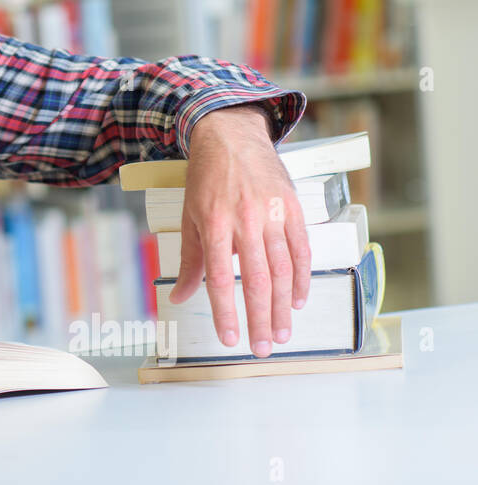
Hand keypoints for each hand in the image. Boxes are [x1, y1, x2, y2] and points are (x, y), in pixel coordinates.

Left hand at [169, 104, 311, 356]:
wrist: (230, 136)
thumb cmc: (206, 179)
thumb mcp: (190, 217)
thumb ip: (190, 261)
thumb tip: (180, 297)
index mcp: (215, 225)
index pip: (220, 279)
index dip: (226, 313)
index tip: (230, 339)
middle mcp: (245, 222)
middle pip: (257, 281)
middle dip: (260, 319)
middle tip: (264, 348)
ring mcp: (272, 214)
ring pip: (283, 270)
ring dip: (283, 307)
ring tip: (282, 333)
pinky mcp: (292, 208)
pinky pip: (301, 250)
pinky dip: (302, 278)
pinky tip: (298, 301)